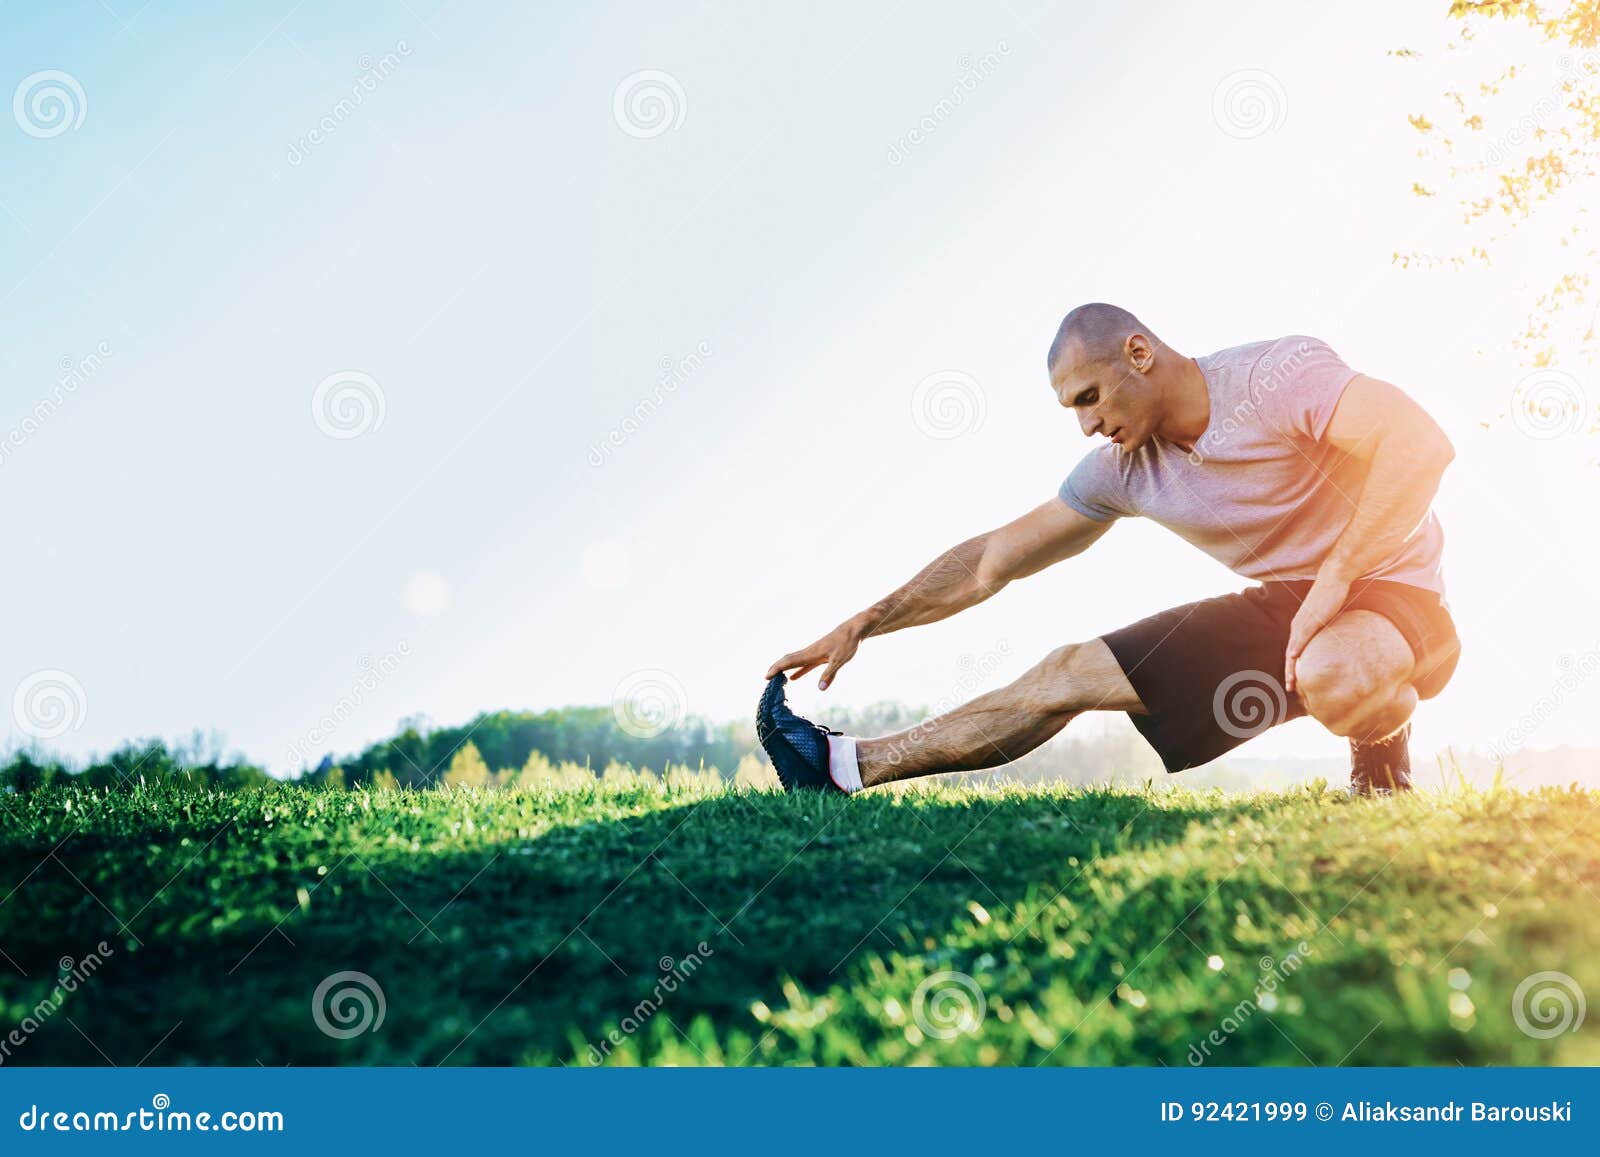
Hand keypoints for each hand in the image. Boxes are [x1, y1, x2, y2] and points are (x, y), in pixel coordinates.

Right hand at [766, 621, 863, 690]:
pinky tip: (794, 677)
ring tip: (775, 678)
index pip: (789, 662)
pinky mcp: (821, 655)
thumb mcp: (840, 660)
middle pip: (788, 660)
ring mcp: (814, 653)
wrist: (855, 629)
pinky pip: (804, 664)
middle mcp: (809, 652)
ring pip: (795, 661)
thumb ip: (829, 674)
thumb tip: (820, 689)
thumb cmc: (848, 643)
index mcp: (811, 653)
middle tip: (766, 678)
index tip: (767, 677)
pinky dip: (797, 670)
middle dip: (776, 668)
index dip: (777, 669)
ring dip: (784, 669)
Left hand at [1284, 572, 1350, 693]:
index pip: (1293, 651)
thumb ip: (1325, 629)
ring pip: (1292, 649)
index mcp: (1300, 627)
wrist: (1333, 580)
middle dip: (1289, 672)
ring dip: (1290, 667)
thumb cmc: (1331, 597)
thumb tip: (1332, 640)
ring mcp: (1302, 623)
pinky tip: (1294, 659)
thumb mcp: (1326, 618)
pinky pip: (1301, 638)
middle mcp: (1297, 626)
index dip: (1292, 667)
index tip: (1294, 681)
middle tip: (1289, 688)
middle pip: (1290, 654)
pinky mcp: (1310, 620)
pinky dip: (1296, 650)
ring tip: (1291, 682)